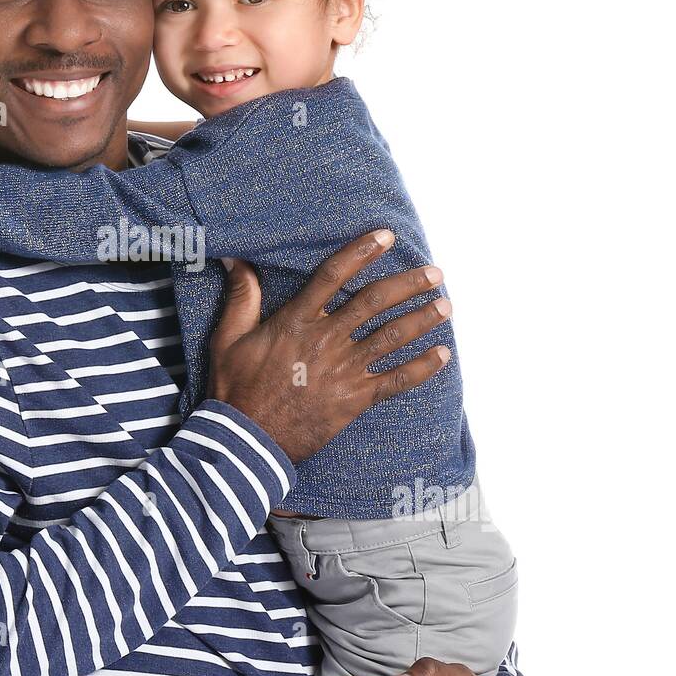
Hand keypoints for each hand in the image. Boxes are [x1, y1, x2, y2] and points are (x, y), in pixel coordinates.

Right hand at [205, 230, 451, 462]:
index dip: (361, 252)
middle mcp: (326, 340)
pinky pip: (397, 380)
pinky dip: (422, 368)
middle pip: (375, 302)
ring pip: (392, 337)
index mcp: (297, 321)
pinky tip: (443, 355)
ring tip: (445, 305)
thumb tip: (236, 259)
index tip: (386, 236)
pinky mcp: (355, 399)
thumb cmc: (236, 387)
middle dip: (409, 284)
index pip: (333, 275)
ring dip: (422, 319)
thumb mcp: (229, 337)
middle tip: (435, 272)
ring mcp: (344, 370)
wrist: (248, 439)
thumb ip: (241, 297)